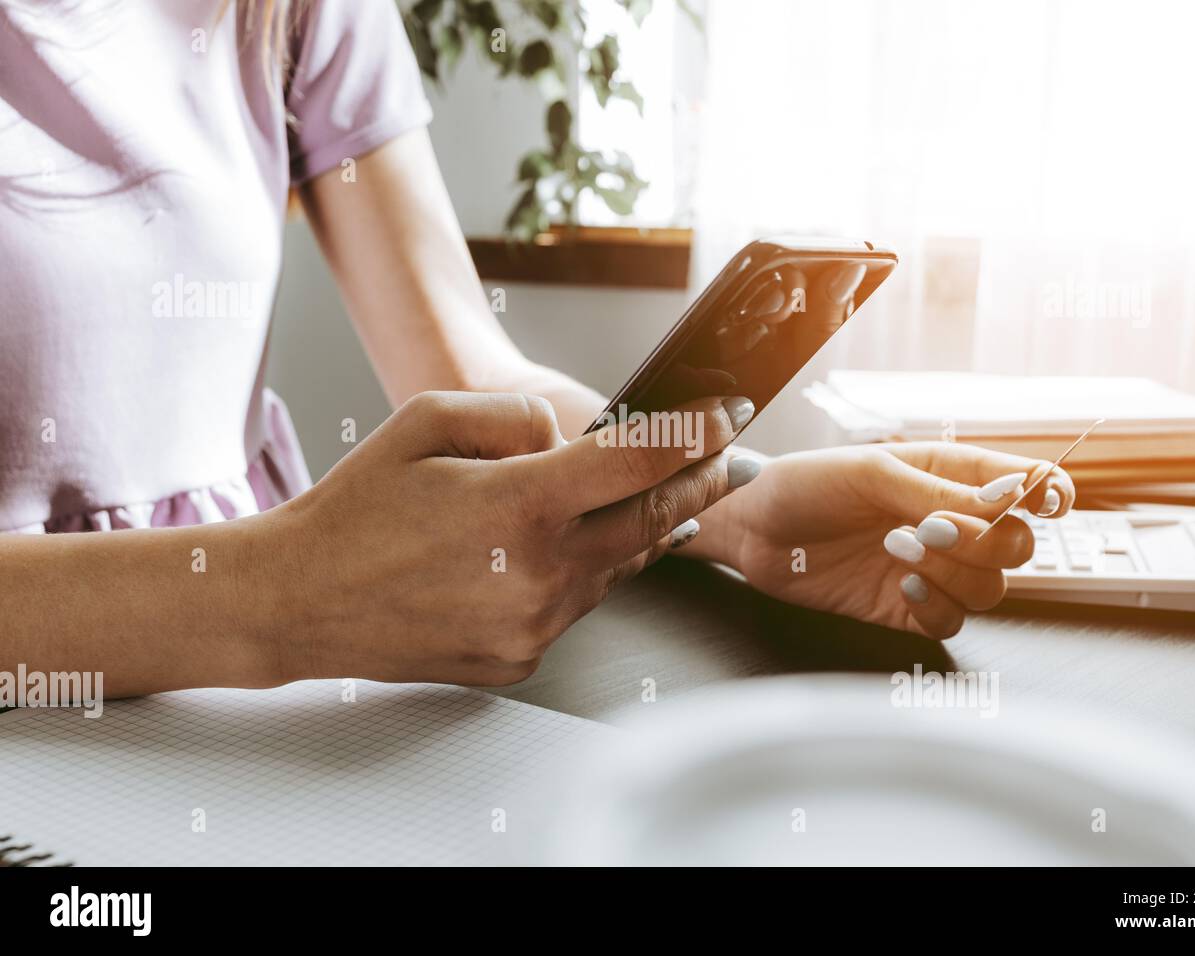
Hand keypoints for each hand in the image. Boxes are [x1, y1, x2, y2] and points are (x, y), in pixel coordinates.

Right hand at [265, 391, 760, 684]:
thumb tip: (573, 441)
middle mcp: (538, 576)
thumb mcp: (427, 420)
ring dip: (641, 531)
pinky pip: (575, 607)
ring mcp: (533, 628)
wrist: (299, 599)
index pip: (640, 463)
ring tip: (661, 500)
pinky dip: (584, 574)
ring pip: (618, 569)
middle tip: (726, 459)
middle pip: (654, 524)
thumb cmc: (355, 508)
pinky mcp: (520, 660)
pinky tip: (572, 551)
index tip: (727, 414)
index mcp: (519, 507)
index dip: (696, 433)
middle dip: (700, 485)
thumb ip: (517, 419)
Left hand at [721, 442, 1075, 638]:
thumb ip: (941, 491)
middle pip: (1019, 546)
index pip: (1028, 484)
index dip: (1049, 494)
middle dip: (987, 541)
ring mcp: (932, 569)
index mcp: (951, 476)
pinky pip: (953, 621)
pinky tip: (903, 585)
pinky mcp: (907, 607)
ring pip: (991, 588)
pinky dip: (937, 607)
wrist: (751, 528)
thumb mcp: (871, 475)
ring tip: (897, 548)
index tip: (1042, 504)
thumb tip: (1009, 498)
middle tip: (930, 527)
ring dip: (953, 572)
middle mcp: (951, 524)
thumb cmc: (805, 484)